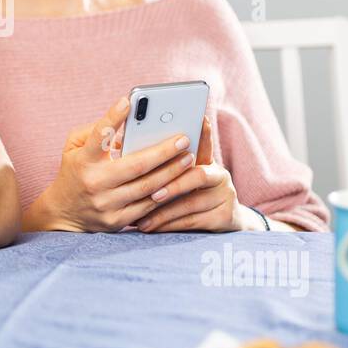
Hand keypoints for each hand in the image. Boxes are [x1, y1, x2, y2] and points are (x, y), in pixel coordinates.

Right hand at [29, 95, 199, 232]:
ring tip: (189, 158)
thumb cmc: (75, 171)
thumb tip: (127, 123)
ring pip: (147, 187)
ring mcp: (106, 204)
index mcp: (83, 160)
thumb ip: (96, 132)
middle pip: (136, 165)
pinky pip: (147, 206)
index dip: (112, 118)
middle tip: (184, 139)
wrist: (64, 213)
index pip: (98, 136)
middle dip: (164, 151)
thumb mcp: (73, 147)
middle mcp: (94, 182)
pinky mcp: (116, 221)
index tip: (127, 101)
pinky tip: (180, 182)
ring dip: (172, 172)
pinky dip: (166, 193)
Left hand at [134, 115, 250, 232]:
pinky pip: (192, 221)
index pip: (203, 144)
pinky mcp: (225, 217)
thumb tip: (121, 148)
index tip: (199, 120)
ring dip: (164, 211)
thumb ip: (161, 164)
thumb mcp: (179, 177)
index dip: (203, 133)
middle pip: (197, 176)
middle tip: (151, 192)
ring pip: (191, 202)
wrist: (225, 222)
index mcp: (206, 161)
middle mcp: (219, 175)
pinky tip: (152, 227)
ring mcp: (225, 196)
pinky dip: (168, 225)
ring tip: (142, 218)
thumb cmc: (189, 194)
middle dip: (172, 184)